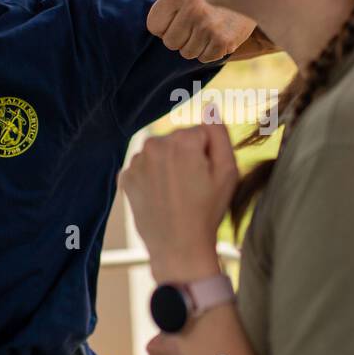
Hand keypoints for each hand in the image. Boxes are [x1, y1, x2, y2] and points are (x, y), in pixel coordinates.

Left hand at [121, 106, 237, 282]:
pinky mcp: (125, 178)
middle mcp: (154, 145)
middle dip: (187, 157)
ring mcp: (136, 162)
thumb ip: (219, 134)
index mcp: (181, 141)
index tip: (206, 177)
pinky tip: (161, 197)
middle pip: (178, 140)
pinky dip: (153, 178)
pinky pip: (145, 167)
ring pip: (160, 153)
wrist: (179, 248)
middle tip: (192, 188)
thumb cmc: (207, 211)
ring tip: (176, 194)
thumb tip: (210, 106)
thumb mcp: (228, 172)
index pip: (201, 133)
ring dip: (168, 166)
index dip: (208, 154)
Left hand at [148, 0, 255, 62]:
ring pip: (187, 53)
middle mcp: (192, 8)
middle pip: (170, 42)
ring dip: (196, 45)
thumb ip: (167, 7)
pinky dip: (210, 51)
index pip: (154, 26)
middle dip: (180, 37)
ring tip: (208, 28)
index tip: (178, 19)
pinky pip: (204, 58)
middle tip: (195, 25)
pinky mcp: (223, 40)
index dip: (165, 26)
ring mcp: (208, 25)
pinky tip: (219, 35)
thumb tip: (155, 32)